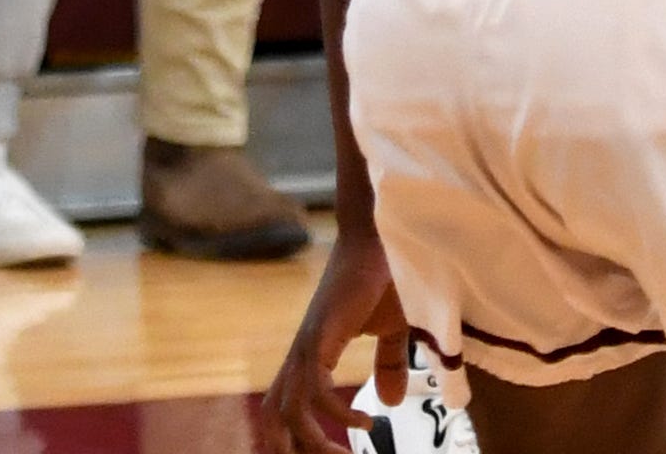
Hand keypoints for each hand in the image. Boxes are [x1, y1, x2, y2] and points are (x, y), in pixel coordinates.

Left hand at [258, 220, 407, 453]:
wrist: (382, 233)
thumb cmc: (386, 275)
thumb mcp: (393, 329)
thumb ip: (389, 364)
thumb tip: (391, 403)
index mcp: (310, 357)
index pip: (280, 411)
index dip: (288, 443)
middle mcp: (301, 356)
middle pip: (271, 421)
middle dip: (291, 452)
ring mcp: (308, 346)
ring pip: (290, 414)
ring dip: (316, 445)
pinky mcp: (321, 335)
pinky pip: (316, 392)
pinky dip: (337, 416)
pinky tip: (366, 424)